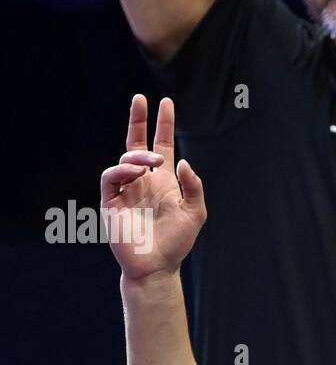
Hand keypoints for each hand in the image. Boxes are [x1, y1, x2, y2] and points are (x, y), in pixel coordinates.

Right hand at [100, 94, 205, 278]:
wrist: (157, 265)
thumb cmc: (176, 241)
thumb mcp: (195, 211)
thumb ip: (193, 186)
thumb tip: (182, 161)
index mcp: (163, 181)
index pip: (161, 145)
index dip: (163, 125)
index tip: (166, 103)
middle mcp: (143, 181)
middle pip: (137, 144)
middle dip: (138, 120)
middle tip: (140, 99)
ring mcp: (126, 190)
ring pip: (125, 160)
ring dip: (138, 156)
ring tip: (153, 161)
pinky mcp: (110, 201)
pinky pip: (110, 178)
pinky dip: (121, 170)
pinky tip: (136, 172)